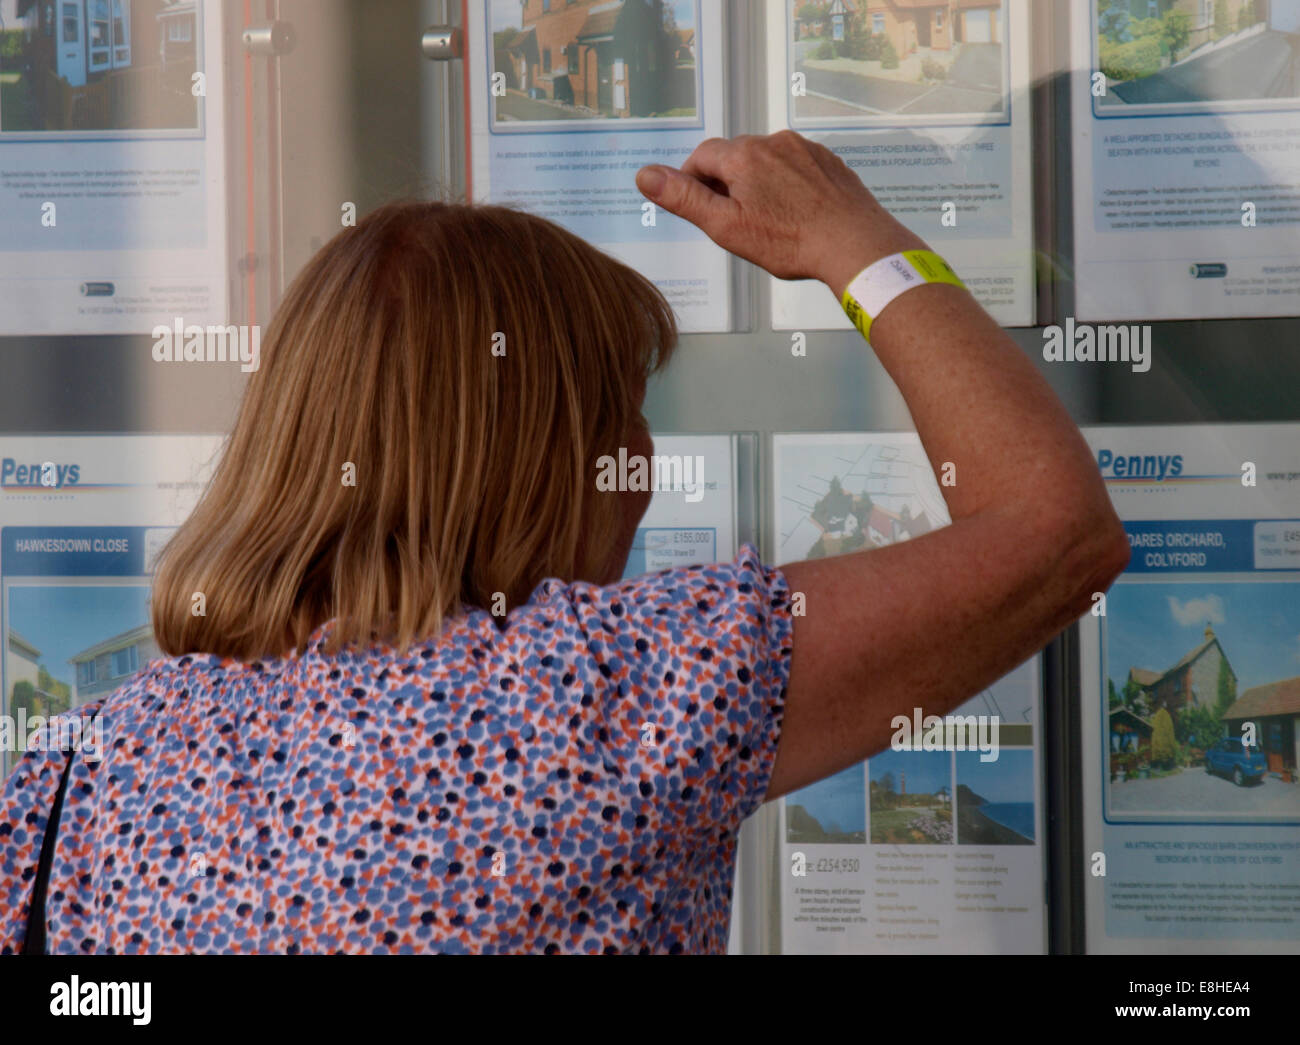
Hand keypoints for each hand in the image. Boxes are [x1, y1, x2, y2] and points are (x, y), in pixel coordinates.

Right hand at [635, 130, 925, 296]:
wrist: (855, 244)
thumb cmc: (790, 241)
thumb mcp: (726, 226)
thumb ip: (684, 198)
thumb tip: (645, 175)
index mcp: (743, 156)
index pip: (702, 158)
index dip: (692, 181)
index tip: (697, 207)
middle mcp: (773, 142)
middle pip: (735, 157)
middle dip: (726, 183)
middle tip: (732, 221)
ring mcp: (805, 150)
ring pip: (767, 161)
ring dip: (758, 183)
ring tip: (767, 221)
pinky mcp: (828, 162)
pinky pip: (796, 167)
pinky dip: (788, 185)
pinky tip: (795, 214)